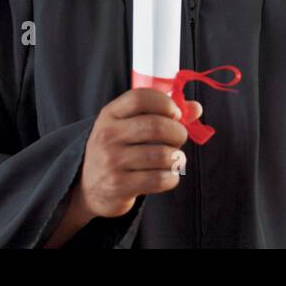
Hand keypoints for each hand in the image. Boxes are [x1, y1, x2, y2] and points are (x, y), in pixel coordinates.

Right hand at [74, 88, 201, 218]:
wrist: (89, 187)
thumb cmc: (117, 151)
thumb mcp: (128, 127)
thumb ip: (161, 114)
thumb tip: (196, 108)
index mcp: (110, 114)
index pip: (140, 98)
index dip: (165, 103)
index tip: (176, 113)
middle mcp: (108, 135)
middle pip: (156, 126)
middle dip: (178, 132)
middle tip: (179, 138)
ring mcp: (112, 161)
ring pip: (162, 155)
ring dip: (177, 157)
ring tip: (174, 159)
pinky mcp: (119, 185)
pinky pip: (160, 179)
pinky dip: (172, 177)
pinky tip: (167, 175)